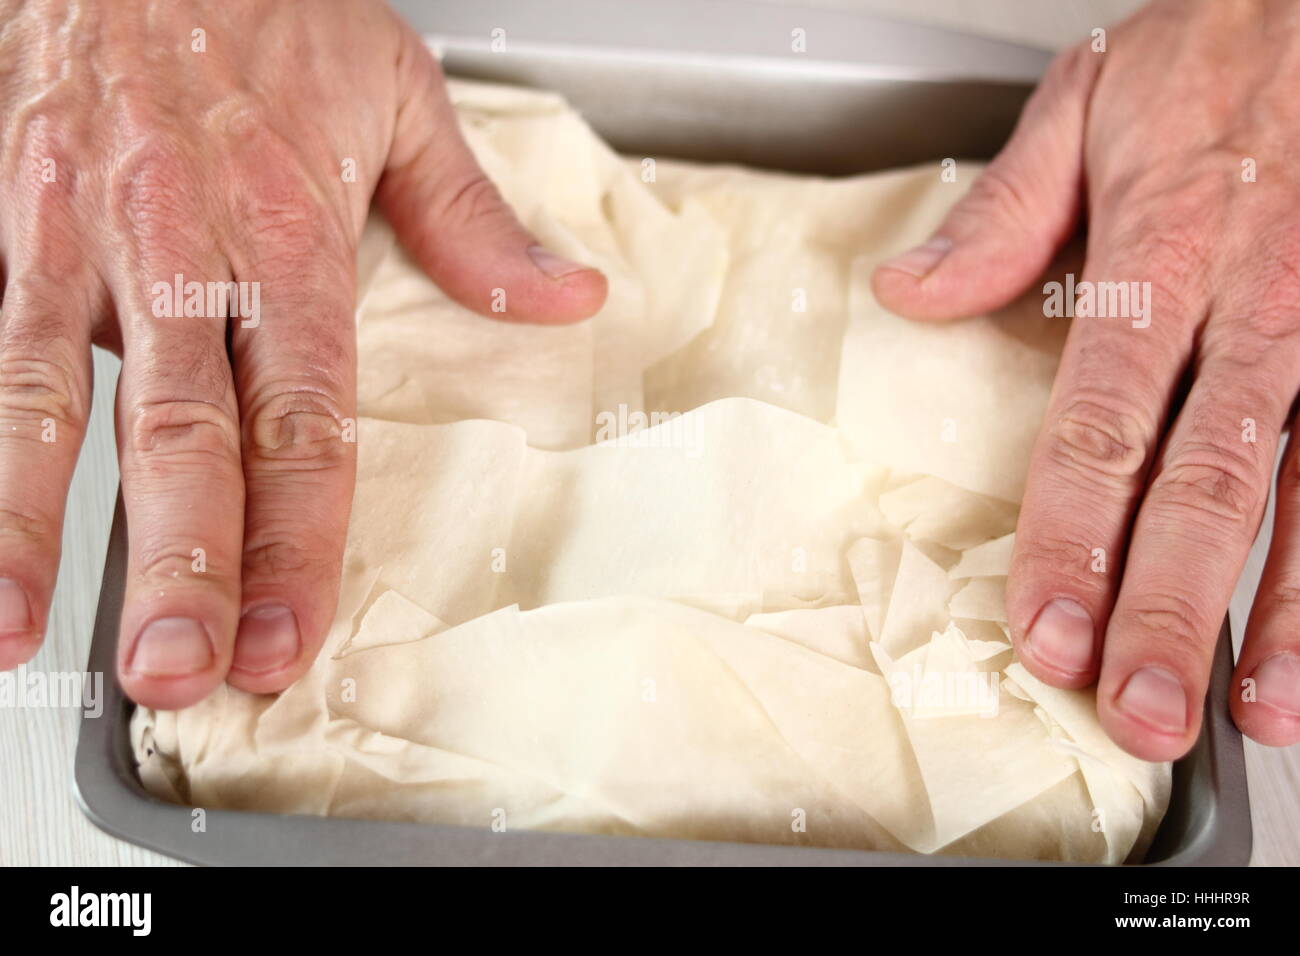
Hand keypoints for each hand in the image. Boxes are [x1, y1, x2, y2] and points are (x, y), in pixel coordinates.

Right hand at [0, 0, 605, 707]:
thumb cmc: (263, 3)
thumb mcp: (398, 92)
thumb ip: (474, 220)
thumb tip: (569, 298)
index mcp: (290, 239)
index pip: (305, 421)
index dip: (298, 540)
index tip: (290, 635)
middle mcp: (182, 253)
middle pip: (186, 432)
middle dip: (182, 560)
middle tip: (181, 670)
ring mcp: (80, 241)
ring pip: (53, 399)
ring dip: (37, 525)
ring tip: (21, 637)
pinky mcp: (8, 224)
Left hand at [873, 0, 1299, 759]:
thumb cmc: (1224, 48)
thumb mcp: (1091, 99)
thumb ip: (1006, 212)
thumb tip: (910, 294)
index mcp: (1168, 255)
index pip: (1103, 424)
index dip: (1072, 537)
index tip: (1048, 632)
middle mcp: (1265, 306)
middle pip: (1207, 480)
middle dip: (1171, 606)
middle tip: (1138, 711)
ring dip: (1285, 612)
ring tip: (1254, 711)